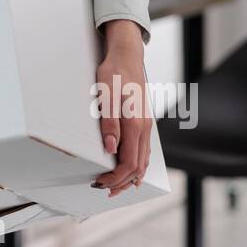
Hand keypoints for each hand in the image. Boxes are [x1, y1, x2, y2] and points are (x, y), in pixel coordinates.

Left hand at [92, 20, 151, 197]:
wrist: (127, 57)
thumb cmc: (114, 74)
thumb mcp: (106, 95)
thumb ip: (109, 123)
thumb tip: (111, 148)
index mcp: (135, 125)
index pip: (129, 163)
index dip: (115, 178)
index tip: (100, 183)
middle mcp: (144, 129)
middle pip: (137, 167)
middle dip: (121, 183)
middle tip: (103, 189)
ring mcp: (146, 126)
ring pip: (143, 161)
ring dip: (130, 177)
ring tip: (115, 187)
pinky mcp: (143, 122)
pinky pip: (144, 151)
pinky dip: (137, 166)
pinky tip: (131, 170)